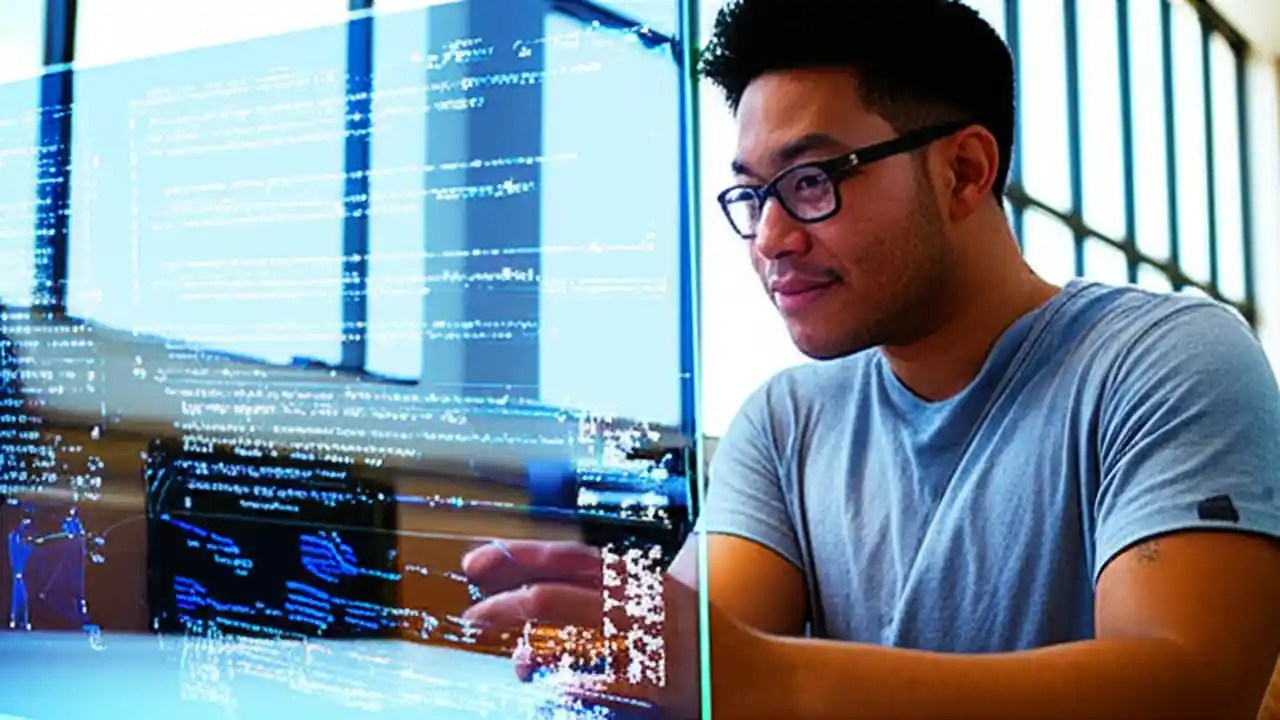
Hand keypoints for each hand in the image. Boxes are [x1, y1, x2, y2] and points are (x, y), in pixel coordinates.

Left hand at [461, 540, 703, 718]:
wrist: (767, 678)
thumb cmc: (706, 643)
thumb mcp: (661, 604)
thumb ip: (610, 599)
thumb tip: (541, 609)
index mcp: (642, 581)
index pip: (570, 558)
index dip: (519, 556)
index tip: (476, 562)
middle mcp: (644, 606)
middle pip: (559, 595)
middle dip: (507, 602)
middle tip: (473, 616)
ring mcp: (652, 647)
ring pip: (571, 639)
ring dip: (532, 652)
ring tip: (516, 663)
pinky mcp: (662, 691)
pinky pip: (603, 687)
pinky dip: (572, 687)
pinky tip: (556, 691)